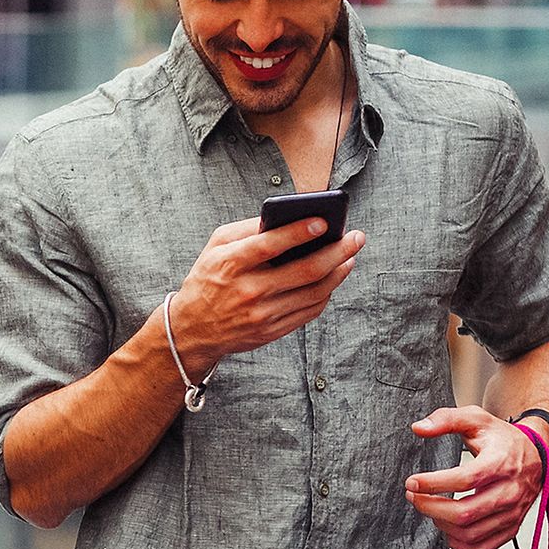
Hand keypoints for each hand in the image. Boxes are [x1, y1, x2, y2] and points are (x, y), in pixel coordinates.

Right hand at [162, 216, 366, 373]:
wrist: (191, 329)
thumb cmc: (208, 278)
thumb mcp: (216, 247)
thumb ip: (247, 229)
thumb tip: (288, 216)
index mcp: (230, 264)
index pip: (268, 245)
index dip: (299, 232)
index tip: (324, 221)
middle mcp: (247, 291)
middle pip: (304, 271)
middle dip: (337, 251)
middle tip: (356, 237)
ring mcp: (261, 315)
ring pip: (313, 292)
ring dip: (339, 272)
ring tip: (350, 256)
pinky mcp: (271, 332)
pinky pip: (309, 311)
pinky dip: (326, 293)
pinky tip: (333, 278)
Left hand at [406, 405, 547, 548]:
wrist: (536, 453)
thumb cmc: (504, 439)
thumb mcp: (477, 419)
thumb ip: (447, 419)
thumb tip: (420, 428)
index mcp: (501, 463)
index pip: (465, 480)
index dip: (433, 484)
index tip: (413, 482)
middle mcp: (510, 491)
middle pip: (465, 512)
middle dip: (431, 507)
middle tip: (415, 497)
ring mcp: (512, 512)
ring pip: (470, 533)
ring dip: (442, 524)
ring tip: (430, 508)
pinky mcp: (511, 527)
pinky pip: (483, 548)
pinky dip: (459, 544)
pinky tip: (448, 528)